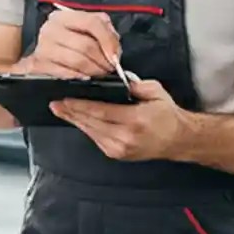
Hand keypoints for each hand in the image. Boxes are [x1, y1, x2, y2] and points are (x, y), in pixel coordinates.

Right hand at [20, 7, 120, 78]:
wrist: (38, 47)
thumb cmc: (67, 37)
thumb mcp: (85, 27)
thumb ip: (104, 31)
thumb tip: (114, 50)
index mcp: (64, 16)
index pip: (92, 23)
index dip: (108, 40)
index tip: (116, 55)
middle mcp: (51, 29)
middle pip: (86, 45)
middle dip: (103, 60)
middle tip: (110, 67)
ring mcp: (43, 47)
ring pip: (77, 61)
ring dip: (94, 70)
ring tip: (100, 72)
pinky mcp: (39, 64)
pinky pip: (66, 73)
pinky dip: (80, 76)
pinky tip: (84, 75)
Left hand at [50, 79, 188, 161]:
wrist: (179, 140)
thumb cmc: (167, 115)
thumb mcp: (154, 92)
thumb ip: (134, 85)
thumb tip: (113, 80)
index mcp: (136, 120)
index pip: (100, 111)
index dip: (79, 106)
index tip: (64, 99)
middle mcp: (126, 137)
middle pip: (91, 123)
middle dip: (71, 112)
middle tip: (55, 103)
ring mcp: (120, 149)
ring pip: (90, 132)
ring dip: (75, 120)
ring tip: (61, 109)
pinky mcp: (116, 154)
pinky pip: (96, 138)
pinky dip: (86, 128)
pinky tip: (77, 119)